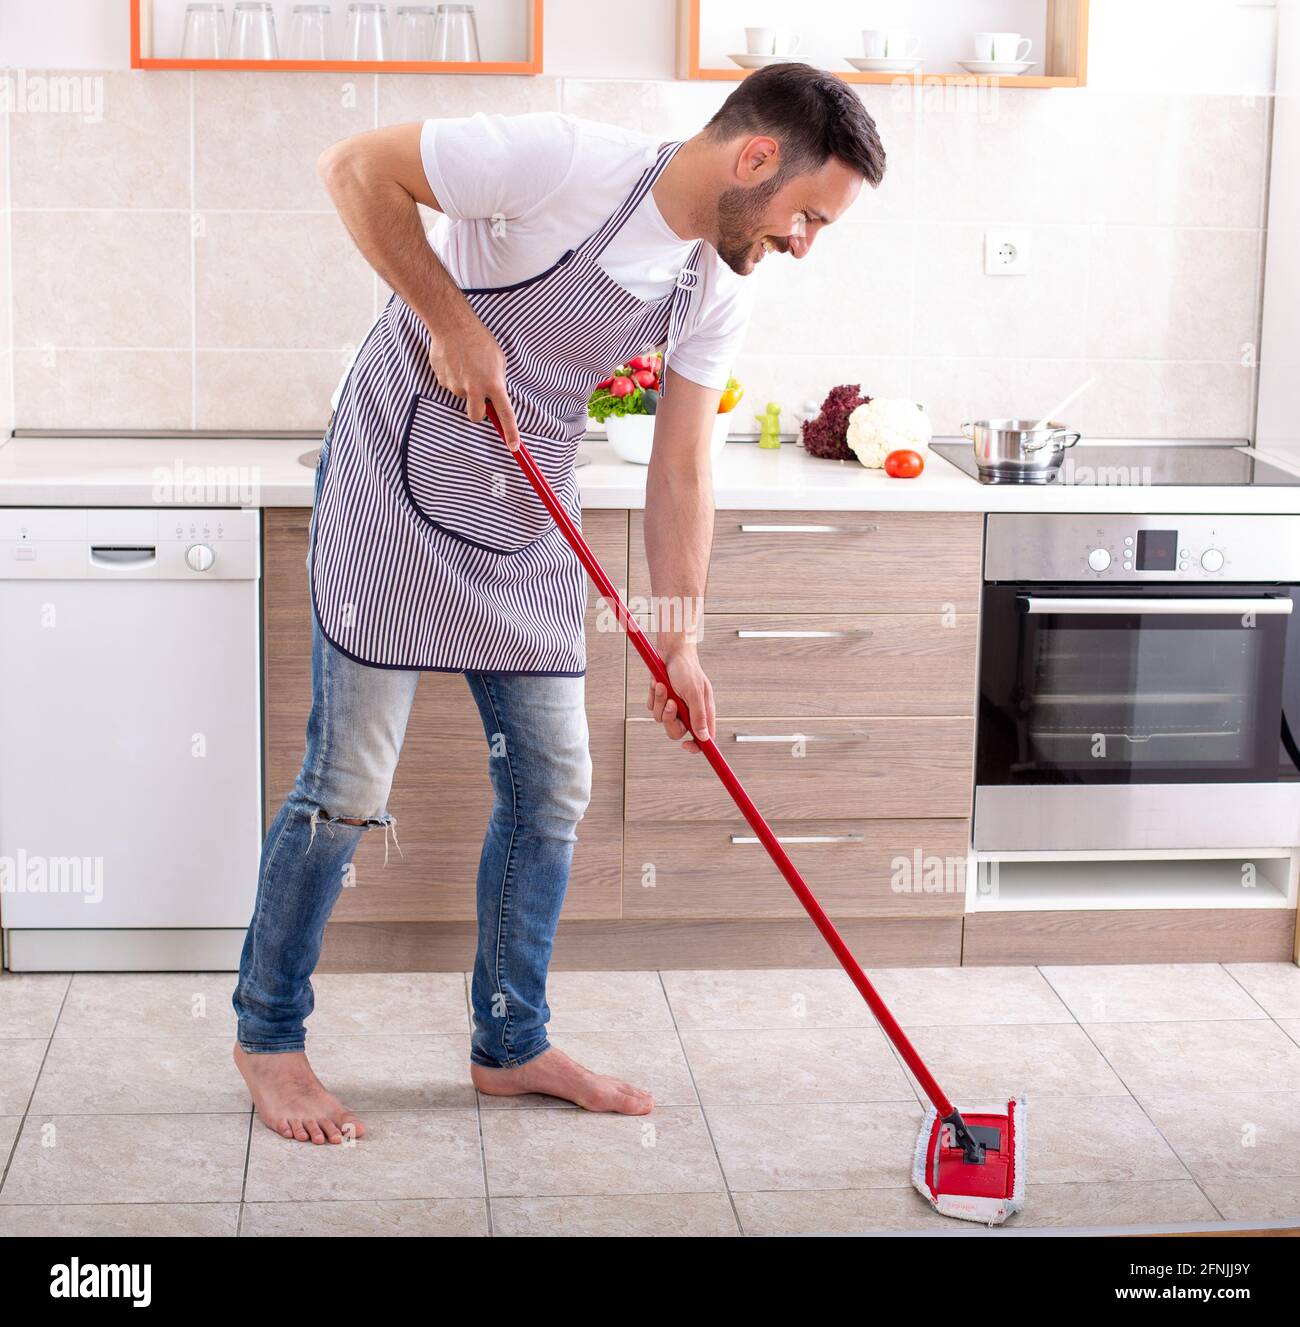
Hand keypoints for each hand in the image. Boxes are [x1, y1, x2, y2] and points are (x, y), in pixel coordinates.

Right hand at [427, 313, 520, 449]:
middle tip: (480, 398)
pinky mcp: (443, 380)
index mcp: (494, 384)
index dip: (511, 433)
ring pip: (463, 396)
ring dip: (466, 387)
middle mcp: (475, 389)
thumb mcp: (498, 360)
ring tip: (466, 365)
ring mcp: (457, 386)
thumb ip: (497, 380)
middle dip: (479, 413)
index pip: (505, 415)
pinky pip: (451, 385)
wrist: (452, 324)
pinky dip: (454, 377)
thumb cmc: (479, 339)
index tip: (514, 447)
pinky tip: (456, 361)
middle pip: (477, 417)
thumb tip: (494, 395)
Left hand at [646, 648, 715, 754]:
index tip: (686, 746)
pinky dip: (654, 696)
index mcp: (702, 711)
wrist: (670, 651)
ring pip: (661, 719)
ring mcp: (674, 706)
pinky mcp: (661, 699)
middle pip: (676, 731)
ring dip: (660, 702)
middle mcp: (688, 711)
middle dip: (670, 719)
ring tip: (664, 686)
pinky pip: (652, 708)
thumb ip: (699, 716)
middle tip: (671, 704)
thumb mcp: (694, 693)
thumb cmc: (686, 669)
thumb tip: (705, 738)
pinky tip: (659, 683)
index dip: (697, 746)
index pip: (704, 737)